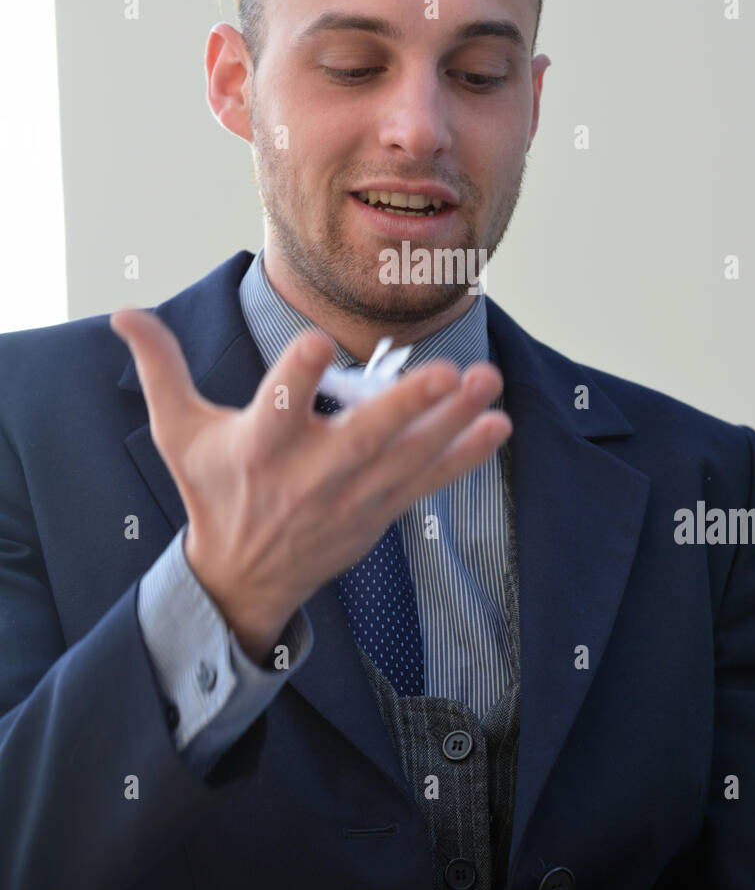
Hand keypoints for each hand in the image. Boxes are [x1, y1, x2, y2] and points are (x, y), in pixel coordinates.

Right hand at [110, 308, 510, 662]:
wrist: (242, 577)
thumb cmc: (213, 491)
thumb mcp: (178, 432)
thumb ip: (160, 368)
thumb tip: (124, 312)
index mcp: (258, 446)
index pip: (278, 406)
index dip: (296, 373)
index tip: (318, 343)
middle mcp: (309, 474)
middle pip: (362, 439)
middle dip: (406, 408)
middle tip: (447, 373)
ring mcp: (351, 497)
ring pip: (408, 459)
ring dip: (452, 423)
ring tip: (488, 384)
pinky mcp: (379, 511)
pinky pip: (426, 483)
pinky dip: (462, 457)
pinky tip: (496, 426)